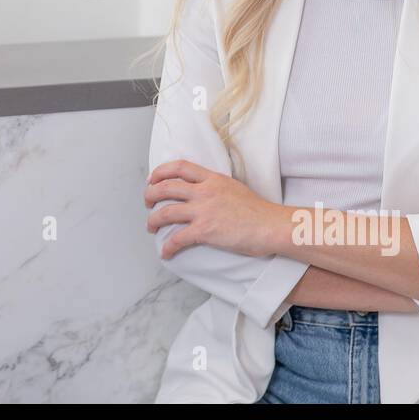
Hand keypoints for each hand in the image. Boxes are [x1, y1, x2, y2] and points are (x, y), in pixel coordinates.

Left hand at [144, 159, 276, 258]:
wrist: (271, 226)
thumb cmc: (258, 211)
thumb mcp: (234, 187)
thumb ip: (215, 186)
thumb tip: (203, 190)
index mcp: (212, 179)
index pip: (180, 167)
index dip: (161, 171)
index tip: (153, 179)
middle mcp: (204, 191)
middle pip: (166, 187)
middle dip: (150, 194)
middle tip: (147, 202)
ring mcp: (203, 211)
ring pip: (166, 212)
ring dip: (153, 220)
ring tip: (150, 226)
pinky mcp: (205, 231)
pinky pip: (177, 239)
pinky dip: (167, 247)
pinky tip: (165, 252)